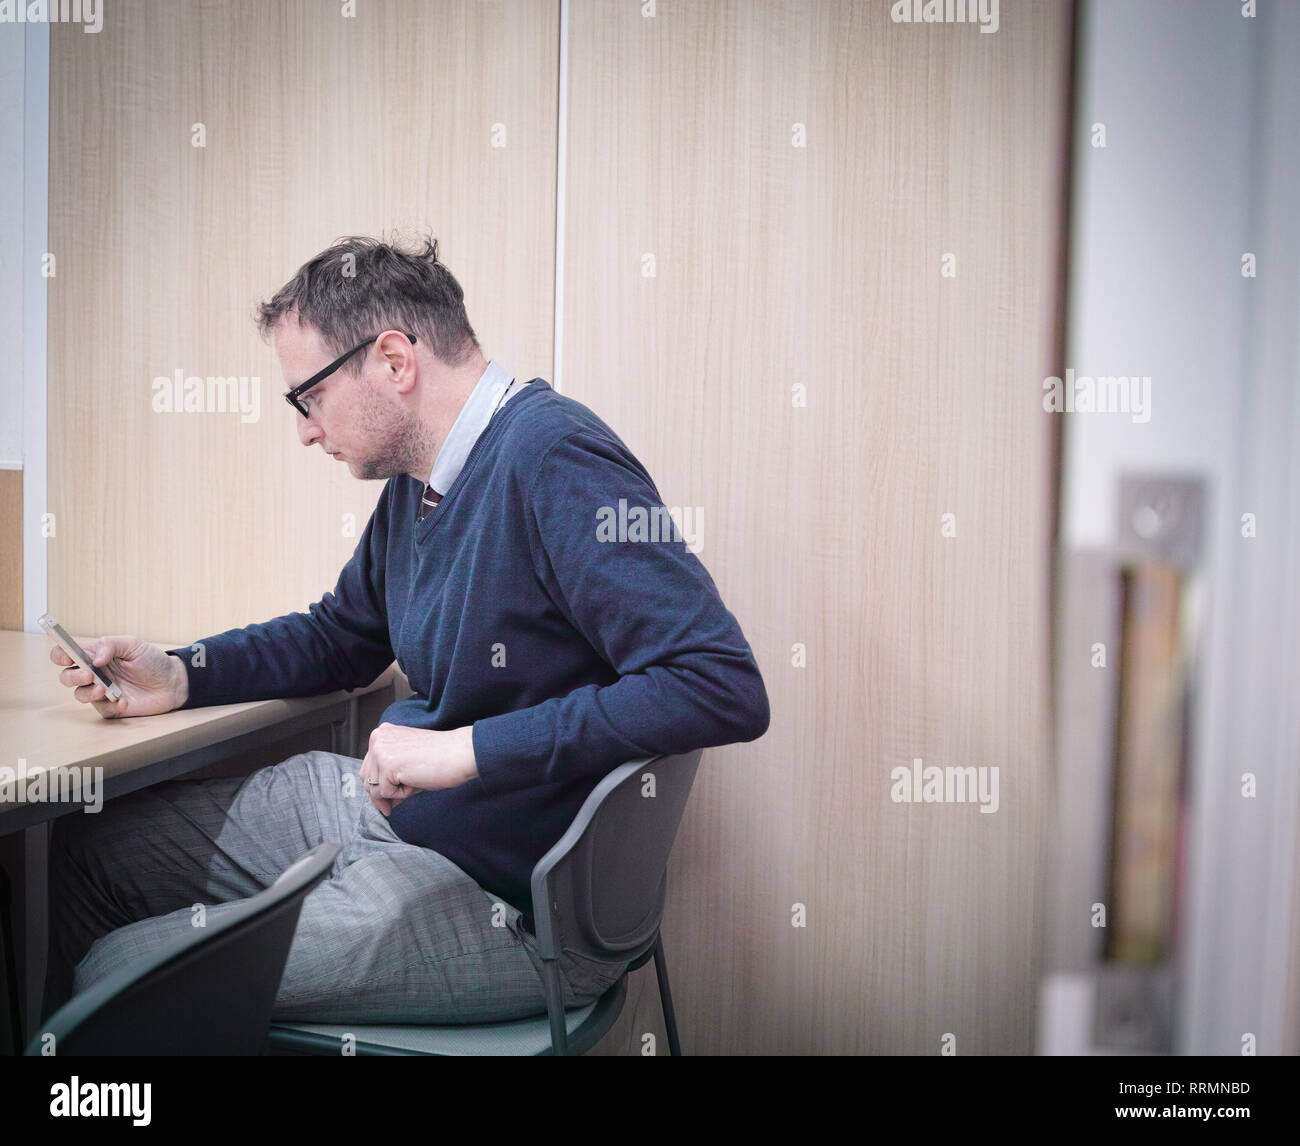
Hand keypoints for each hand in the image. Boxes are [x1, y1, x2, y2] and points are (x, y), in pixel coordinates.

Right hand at [49, 634, 188, 718]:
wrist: (173, 682)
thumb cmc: (152, 661)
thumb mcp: (133, 645)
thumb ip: (111, 645)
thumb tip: (94, 659)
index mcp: (94, 656)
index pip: (66, 655)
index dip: (60, 655)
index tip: (66, 658)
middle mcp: (94, 674)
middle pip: (67, 677)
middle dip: (73, 677)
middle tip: (89, 675)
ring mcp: (101, 692)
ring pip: (79, 695)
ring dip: (88, 692)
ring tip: (105, 689)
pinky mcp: (110, 707)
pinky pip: (101, 709)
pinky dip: (111, 704)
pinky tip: (124, 700)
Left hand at [359, 723, 477, 815]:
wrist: (459, 754)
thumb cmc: (440, 757)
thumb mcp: (408, 762)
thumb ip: (390, 774)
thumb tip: (380, 800)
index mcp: (383, 733)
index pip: (369, 766)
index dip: (377, 786)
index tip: (387, 799)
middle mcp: (378, 738)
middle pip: (367, 778)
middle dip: (379, 796)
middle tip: (392, 807)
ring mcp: (380, 750)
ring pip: (374, 788)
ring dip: (394, 794)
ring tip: (415, 783)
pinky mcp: (387, 765)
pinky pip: (385, 793)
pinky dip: (402, 795)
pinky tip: (417, 782)